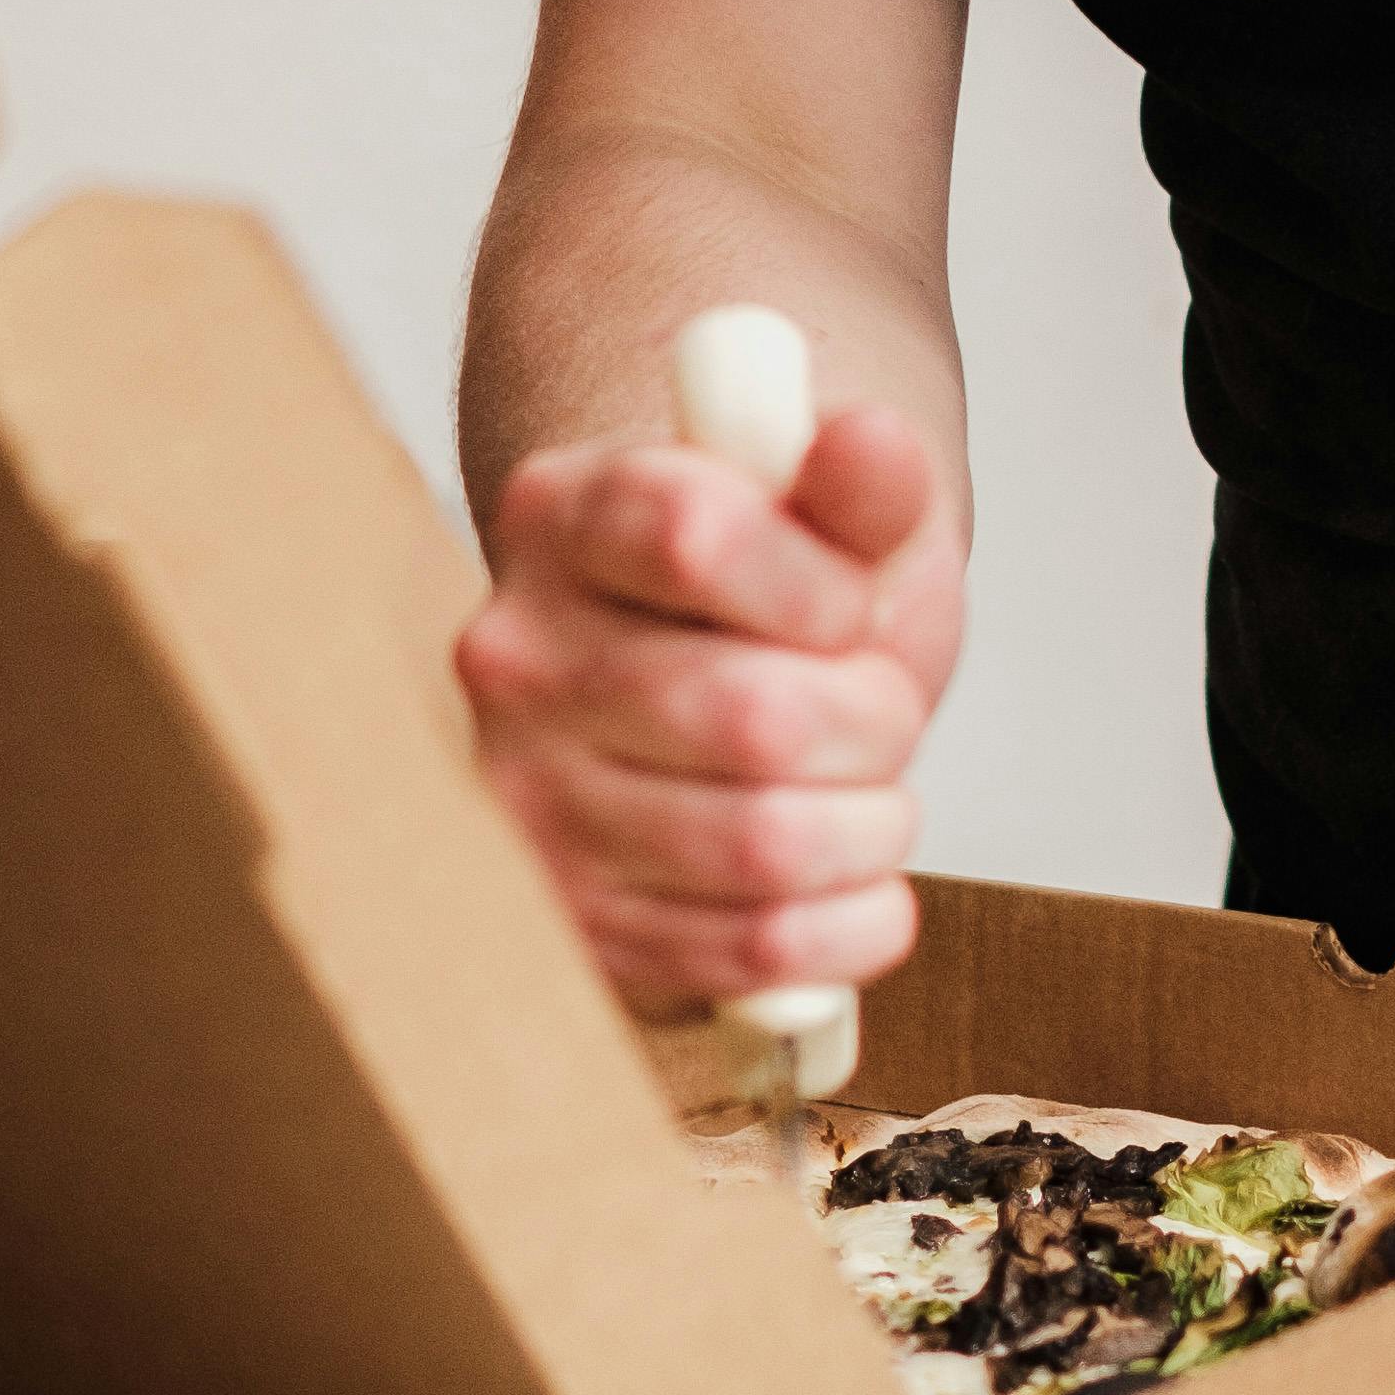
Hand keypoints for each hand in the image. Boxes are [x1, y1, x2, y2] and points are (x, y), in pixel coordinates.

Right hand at [458, 402, 961, 1014]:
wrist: (712, 708)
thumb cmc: (775, 609)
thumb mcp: (830, 523)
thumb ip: (861, 485)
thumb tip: (871, 443)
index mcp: (563, 518)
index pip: (699, 540)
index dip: (823, 589)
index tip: (849, 606)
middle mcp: (514, 658)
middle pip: (755, 716)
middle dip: (873, 722)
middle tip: (880, 712)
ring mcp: (526, 802)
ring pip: (762, 846)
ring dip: (870, 828)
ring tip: (871, 798)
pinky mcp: (573, 924)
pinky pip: (751, 950)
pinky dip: (848, 927)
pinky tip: (859, 886)